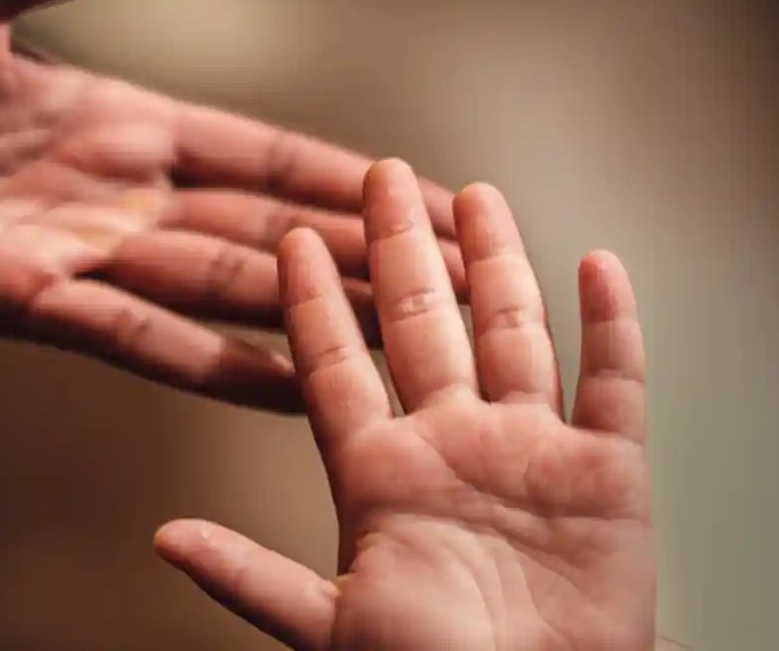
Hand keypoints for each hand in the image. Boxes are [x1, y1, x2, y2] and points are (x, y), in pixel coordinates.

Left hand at [0, 0, 463, 410]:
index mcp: (113, 118)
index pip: (254, 149)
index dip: (334, 170)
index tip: (417, 188)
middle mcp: (112, 194)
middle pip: (260, 224)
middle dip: (352, 250)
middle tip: (448, 275)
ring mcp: (75, 253)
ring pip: (220, 285)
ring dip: (308, 309)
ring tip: (399, 337)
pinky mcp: (24, 300)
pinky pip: (138, 336)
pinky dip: (213, 362)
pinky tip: (286, 385)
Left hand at [155, 160, 654, 648]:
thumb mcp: (332, 628)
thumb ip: (252, 578)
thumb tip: (164, 539)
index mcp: (380, 475)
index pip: (336, 365)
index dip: (314, 300)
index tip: (295, 234)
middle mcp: (450, 446)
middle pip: (421, 324)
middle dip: (400, 248)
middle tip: (383, 172)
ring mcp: (529, 453)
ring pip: (513, 333)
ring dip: (497, 264)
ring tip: (476, 195)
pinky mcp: (606, 473)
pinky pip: (613, 382)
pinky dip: (612, 325)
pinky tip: (597, 264)